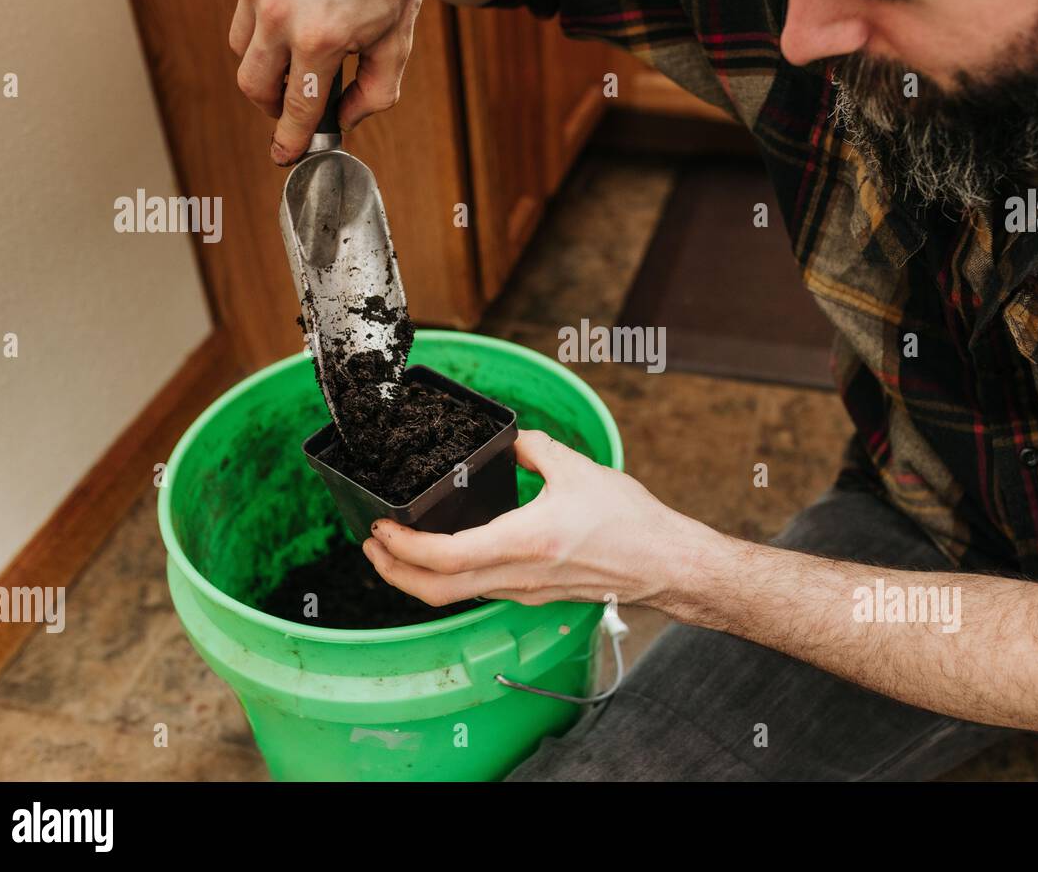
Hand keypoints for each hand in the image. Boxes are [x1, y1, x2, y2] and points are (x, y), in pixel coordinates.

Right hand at [229, 0, 447, 163]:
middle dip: (271, 105)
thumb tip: (346, 120)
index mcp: (320, 38)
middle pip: (252, 84)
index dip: (290, 139)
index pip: (296, 109)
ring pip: (242, 46)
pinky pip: (244, 5)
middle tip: (292, 106)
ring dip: (266, 61)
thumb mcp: (397, 40)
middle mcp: (278, 12)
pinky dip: (265, 18)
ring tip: (299, 53)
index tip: (284, 155)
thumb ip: (374, 92)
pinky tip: (297, 5)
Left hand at [362, 429, 722, 612]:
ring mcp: (524, 591)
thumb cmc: (630, 522)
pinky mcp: (534, 594)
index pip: (445, 557)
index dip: (403, 546)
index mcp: (524, 541)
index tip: (382, 525)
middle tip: (372, 544)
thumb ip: (535, 449)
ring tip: (398, 548)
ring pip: (454, 597)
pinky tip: (447, 552)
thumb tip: (512, 440)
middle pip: (436, 592)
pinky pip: (478, 591)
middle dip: (392, 572)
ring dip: (417, 577)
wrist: (664, 563)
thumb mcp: (578, 469)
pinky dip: (449, 577)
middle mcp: (518, 575)